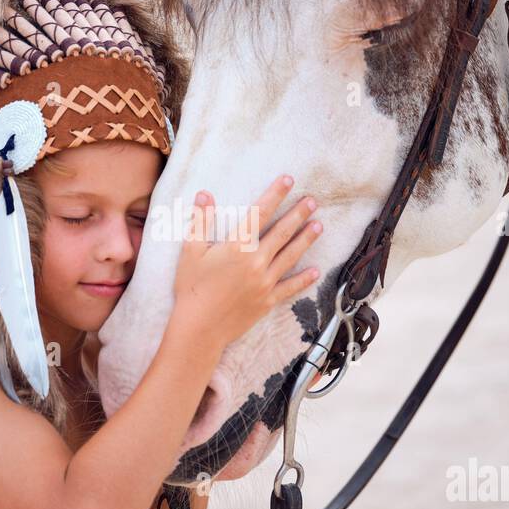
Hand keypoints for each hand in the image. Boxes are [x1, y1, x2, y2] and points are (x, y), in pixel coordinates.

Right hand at [171, 175, 320, 349]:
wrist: (199, 328)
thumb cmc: (191, 289)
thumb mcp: (190, 252)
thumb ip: (200, 222)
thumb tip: (204, 194)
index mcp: (237, 247)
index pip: (260, 213)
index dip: (275, 195)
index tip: (288, 180)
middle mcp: (256, 262)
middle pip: (282, 232)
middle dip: (298, 214)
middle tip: (312, 201)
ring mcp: (265, 282)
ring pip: (291, 256)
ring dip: (306, 240)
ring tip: (319, 226)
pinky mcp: (268, 301)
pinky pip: (290, 287)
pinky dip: (304, 279)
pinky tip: (316, 271)